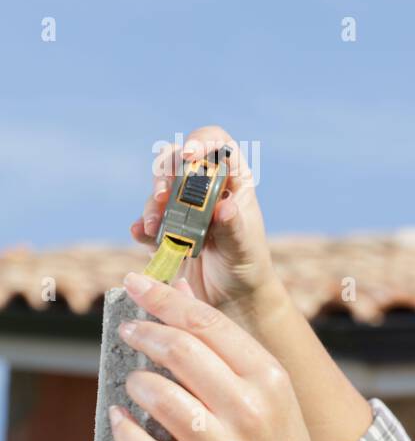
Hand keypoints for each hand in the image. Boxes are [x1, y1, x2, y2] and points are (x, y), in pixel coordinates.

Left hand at [108, 270, 326, 440]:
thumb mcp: (269, 389)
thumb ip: (226, 344)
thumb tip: (179, 292)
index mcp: (270, 378)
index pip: (207, 324)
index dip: (164, 299)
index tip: (135, 284)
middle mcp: (251, 411)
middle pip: (180, 351)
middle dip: (144, 333)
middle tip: (130, 330)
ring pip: (160, 397)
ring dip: (137, 383)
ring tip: (137, 383)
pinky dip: (125, 431)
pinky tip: (120, 419)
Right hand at [131, 126, 278, 320]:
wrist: (232, 298)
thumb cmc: (247, 265)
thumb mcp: (244, 246)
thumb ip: (234, 226)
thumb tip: (226, 206)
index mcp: (233, 182)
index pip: (218, 145)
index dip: (202, 142)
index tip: (190, 156)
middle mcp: (205, 188)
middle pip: (178, 160)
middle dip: (165, 173)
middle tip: (163, 195)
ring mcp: (182, 207)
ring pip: (159, 189)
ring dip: (152, 204)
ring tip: (153, 226)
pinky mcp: (165, 229)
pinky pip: (146, 220)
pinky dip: (141, 226)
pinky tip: (142, 234)